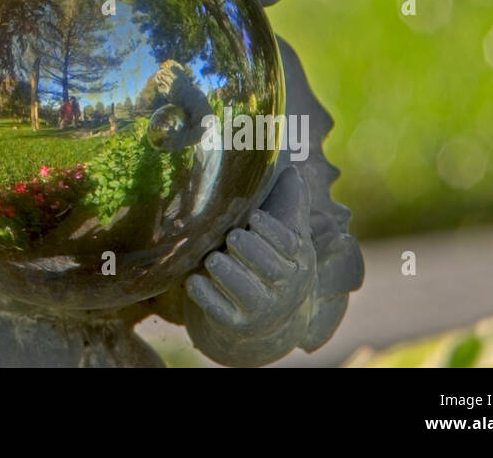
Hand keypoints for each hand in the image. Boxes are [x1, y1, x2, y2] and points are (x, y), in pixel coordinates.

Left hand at [181, 166, 316, 365]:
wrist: (263, 318)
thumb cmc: (272, 260)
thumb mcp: (288, 234)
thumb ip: (289, 203)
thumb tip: (292, 169)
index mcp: (298, 260)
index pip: (289, 244)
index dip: (270, 229)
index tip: (253, 216)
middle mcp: (284, 287)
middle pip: (266, 264)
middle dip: (245, 247)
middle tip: (231, 236)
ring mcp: (260, 309)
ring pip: (240, 285)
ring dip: (222, 268)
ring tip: (214, 258)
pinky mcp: (235, 324)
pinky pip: (215, 307)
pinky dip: (202, 291)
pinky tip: (194, 280)